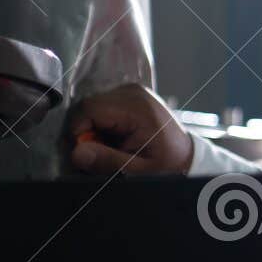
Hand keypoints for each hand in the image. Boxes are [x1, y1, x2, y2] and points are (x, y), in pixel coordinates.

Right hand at [66, 83, 193, 174]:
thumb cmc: (167, 163)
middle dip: (88, 132)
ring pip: (92, 107)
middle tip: (105, 152)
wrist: (184, 156)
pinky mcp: (128, 95)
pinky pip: (102, 107)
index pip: (89, 109)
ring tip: (114, 145)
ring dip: (95, 129)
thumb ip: (107, 161)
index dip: (80, 133)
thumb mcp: (138, 170)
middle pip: (88, 107)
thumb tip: (77, 153)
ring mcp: (130, 91)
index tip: (87, 153)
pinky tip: (117, 137)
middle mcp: (133, 92)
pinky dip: (103, 125)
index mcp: (137, 106)